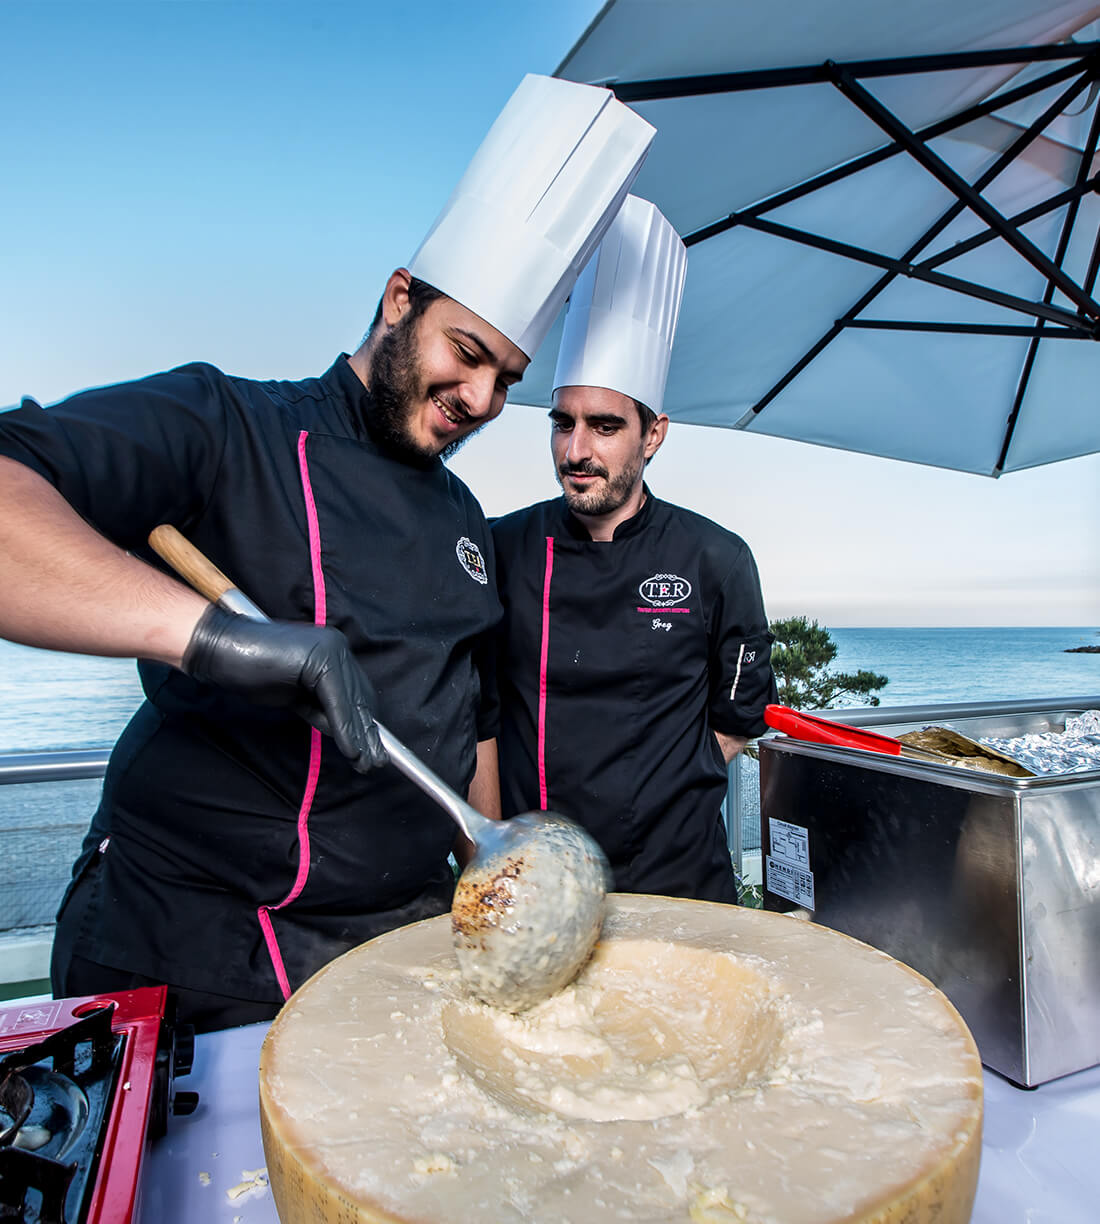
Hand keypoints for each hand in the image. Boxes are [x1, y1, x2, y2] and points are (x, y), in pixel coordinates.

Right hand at [183, 605, 385, 771]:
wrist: (219, 649)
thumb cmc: (251, 671)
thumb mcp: (295, 696)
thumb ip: (320, 708)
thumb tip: (345, 732)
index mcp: (332, 651)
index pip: (355, 693)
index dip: (363, 724)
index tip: (371, 750)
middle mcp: (337, 646)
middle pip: (358, 698)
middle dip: (367, 733)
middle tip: (375, 763)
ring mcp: (330, 649)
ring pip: (351, 702)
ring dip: (360, 737)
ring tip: (366, 763)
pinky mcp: (320, 658)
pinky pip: (337, 702)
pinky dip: (344, 729)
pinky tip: (351, 750)